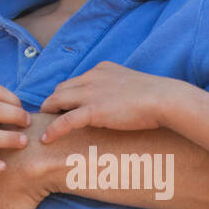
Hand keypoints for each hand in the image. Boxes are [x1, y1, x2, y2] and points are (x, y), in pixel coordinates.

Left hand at [39, 62, 187, 142]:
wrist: (165, 99)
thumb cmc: (157, 96)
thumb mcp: (133, 85)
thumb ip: (119, 90)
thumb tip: (118, 103)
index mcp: (101, 69)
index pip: (75, 80)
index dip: (67, 94)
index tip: (64, 106)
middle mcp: (91, 78)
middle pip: (61, 89)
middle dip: (54, 102)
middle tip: (49, 117)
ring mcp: (90, 93)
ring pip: (57, 101)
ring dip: (48, 113)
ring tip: (42, 126)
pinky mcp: (92, 111)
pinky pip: (64, 121)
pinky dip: (53, 129)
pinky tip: (46, 139)